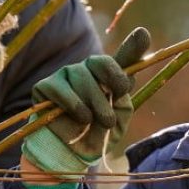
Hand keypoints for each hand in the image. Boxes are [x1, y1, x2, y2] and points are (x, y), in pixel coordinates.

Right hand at [22, 28, 150, 177]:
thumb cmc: (98, 133)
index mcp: (108, 76)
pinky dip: (74, 106)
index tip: (143, 34)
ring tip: (95, 121)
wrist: (73, 153)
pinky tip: (79, 118)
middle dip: (109, 89)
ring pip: (81, 77)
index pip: (122, 56)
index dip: (134, 45)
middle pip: (99, 63)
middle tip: (110, 116)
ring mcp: (65, 74)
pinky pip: (62, 89)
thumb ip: (123, 90)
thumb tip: (129, 68)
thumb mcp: (118, 114)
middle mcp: (86, 69)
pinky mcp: (45, 86)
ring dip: (93, 103)